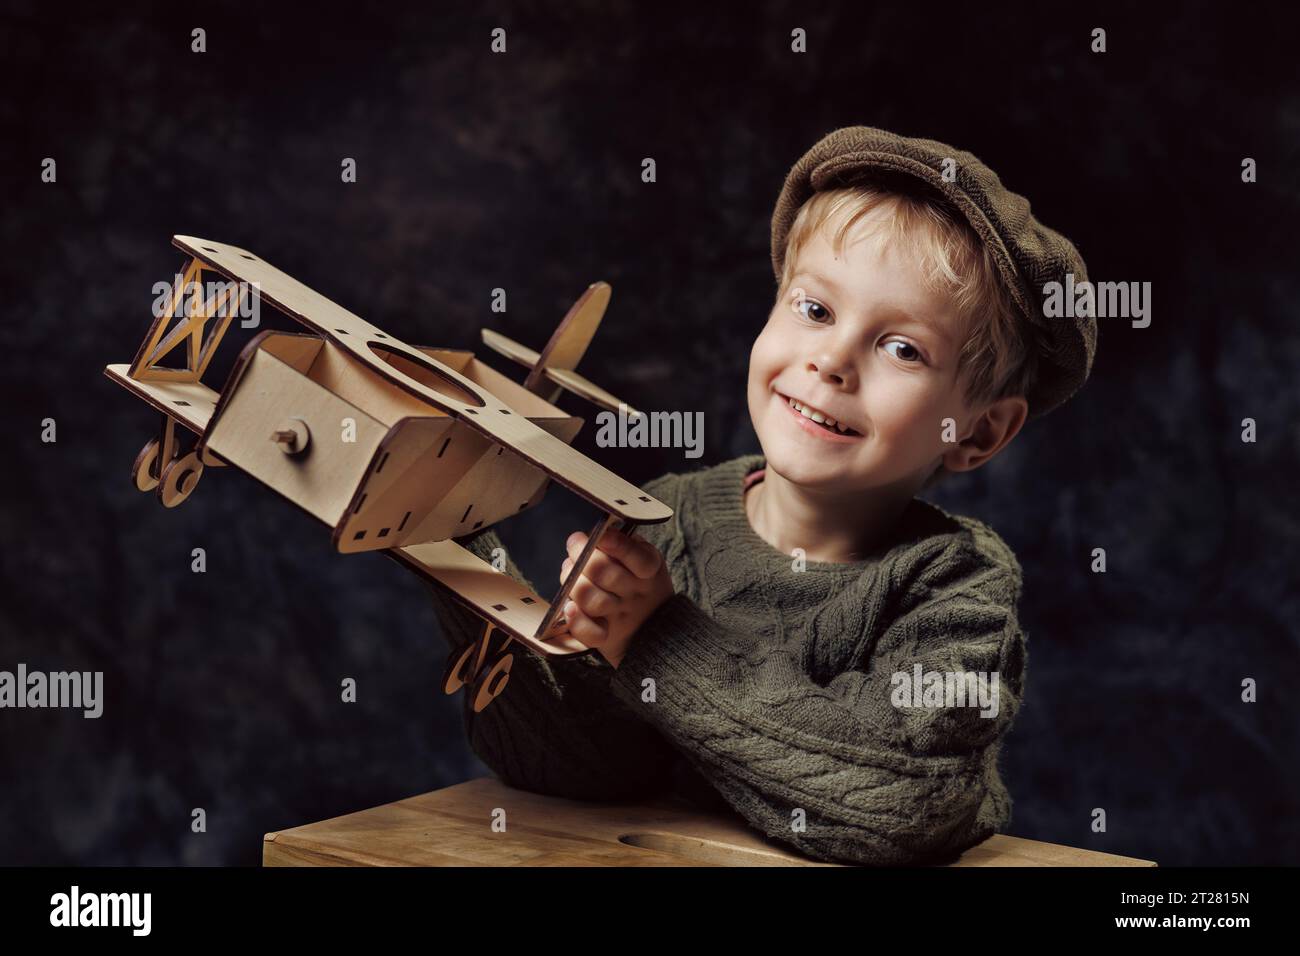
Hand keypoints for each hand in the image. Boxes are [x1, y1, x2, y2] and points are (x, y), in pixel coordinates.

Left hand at [559, 527, 674, 668]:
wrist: (655, 627)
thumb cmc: (638, 582)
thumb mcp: (641, 558)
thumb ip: (621, 545)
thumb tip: (588, 537)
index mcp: (649, 569)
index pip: (636, 557)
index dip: (616, 544)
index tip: (600, 535)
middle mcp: (637, 593)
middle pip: (606, 574)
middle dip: (582, 556)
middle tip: (574, 545)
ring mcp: (621, 616)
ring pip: (593, 600)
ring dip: (574, 583)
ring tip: (569, 573)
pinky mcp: (607, 637)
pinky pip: (591, 634)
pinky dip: (577, 621)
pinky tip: (568, 608)